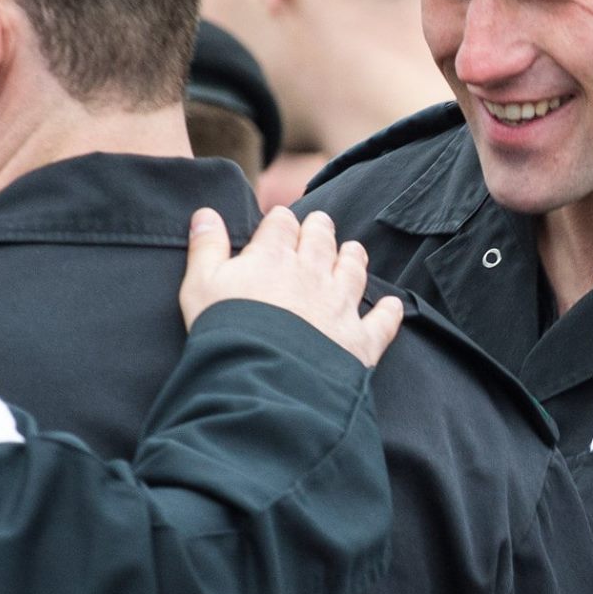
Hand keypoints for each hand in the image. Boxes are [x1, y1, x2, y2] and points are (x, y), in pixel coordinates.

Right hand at [180, 206, 404, 368]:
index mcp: (272, 256)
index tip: (278, 223)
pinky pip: (381, 321)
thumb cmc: (224, 331)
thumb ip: (205, 247)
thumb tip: (205, 213)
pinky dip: (388, 312)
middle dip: (319, 229)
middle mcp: (312, 273)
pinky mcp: (359, 340)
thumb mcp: (200, 286)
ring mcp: (339, 305)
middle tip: (319, 225)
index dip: (279, 221)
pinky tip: (392, 306)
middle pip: (321, 239)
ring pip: (353, 270)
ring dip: (353, 257)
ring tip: (353, 250)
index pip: (281, 224)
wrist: (261, 380)